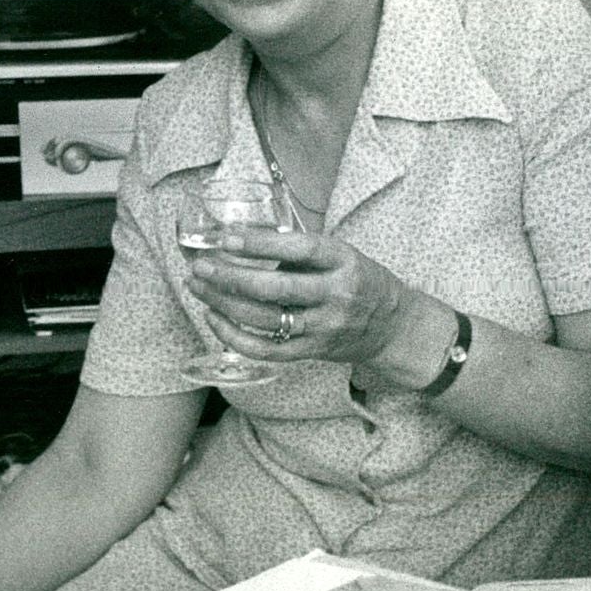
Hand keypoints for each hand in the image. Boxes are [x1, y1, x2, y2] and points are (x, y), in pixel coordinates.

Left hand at [188, 228, 417, 370]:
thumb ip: (300, 253)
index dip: (261, 244)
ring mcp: (324, 327)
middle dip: (230, 277)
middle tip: (199, 267)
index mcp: (344, 261)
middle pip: (276, 289)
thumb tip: (244, 243)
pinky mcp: (313, 351)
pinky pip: (267, 349)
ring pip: (265, 319)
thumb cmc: (360, 282)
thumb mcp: (342, 256)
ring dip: (224, 304)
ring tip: (198, 288)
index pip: (300, 250)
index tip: (227, 239)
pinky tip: (216, 319)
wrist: (392, 326)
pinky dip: (235, 336)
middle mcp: (336, 295)